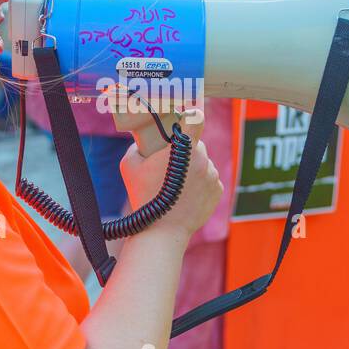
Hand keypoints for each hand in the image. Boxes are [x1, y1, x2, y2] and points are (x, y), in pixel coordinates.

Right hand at [119, 108, 221, 238]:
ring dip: (192, 169)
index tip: (184, 123)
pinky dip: (200, 184)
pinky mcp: (218, 190)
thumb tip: (144, 139)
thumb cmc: (144, 197)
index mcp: (183, 146)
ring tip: (175, 186)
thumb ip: (138, 145)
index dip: (190, 117)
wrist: (162, 231)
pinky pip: (209, 179)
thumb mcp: (130, 164)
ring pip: (203, 163)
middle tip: (169, 165)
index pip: (196, 118)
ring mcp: (212, 174)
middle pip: (196, 144)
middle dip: (184, 151)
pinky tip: (185, 195)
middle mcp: (202, 158)